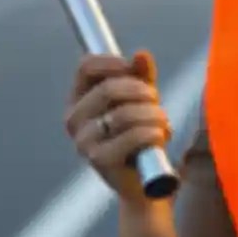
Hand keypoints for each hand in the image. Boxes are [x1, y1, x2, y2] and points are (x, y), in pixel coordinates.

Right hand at [64, 50, 172, 203]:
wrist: (144, 181)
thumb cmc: (141, 135)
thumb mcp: (142, 100)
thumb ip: (141, 76)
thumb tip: (141, 55)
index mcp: (79, 99)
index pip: (86, 66)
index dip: (114, 62)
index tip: (135, 68)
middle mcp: (74, 119)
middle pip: (110, 88)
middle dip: (144, 92)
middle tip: (156, 103)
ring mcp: (83, 141)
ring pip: (125, 113)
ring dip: (155, 115)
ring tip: (163, 124)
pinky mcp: (99, 160)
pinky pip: (135, 135)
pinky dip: (155, 133)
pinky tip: (160, 138)